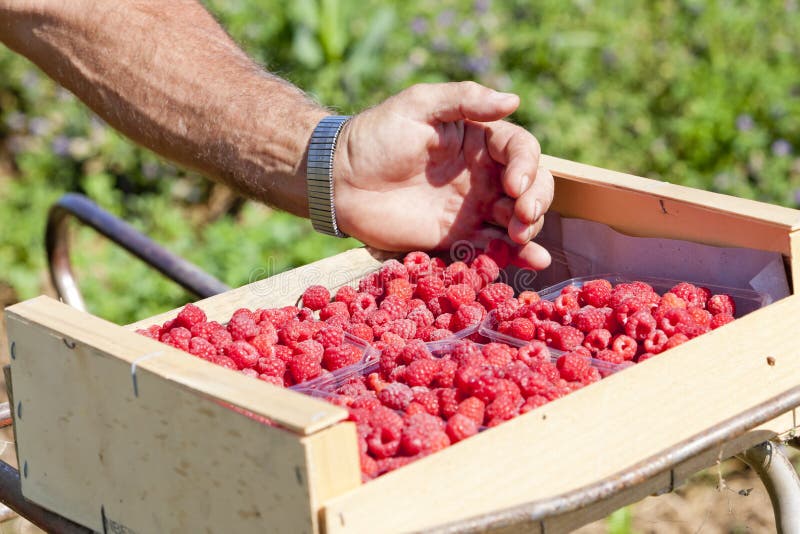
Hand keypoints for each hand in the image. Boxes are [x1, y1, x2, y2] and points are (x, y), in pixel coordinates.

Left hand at [333, 82, 553, 268]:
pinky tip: (536, 262)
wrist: (340, 180)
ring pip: (519, 218)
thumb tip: (514, 100)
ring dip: (529, 228)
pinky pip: (495, 248)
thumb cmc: (376, 136)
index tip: (514, 184)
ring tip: (519, 236)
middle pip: (531, 186)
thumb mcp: (417, 105)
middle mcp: (484, 175)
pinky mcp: (458, 239)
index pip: (521, 150)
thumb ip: (463, 99)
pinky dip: (518, 256)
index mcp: (479, 140)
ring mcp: (473, 209)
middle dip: (535, 200)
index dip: (527, 166)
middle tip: (521, 214)